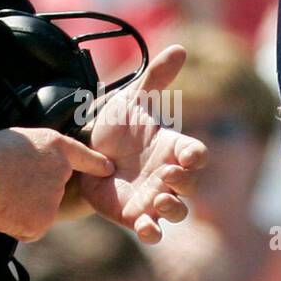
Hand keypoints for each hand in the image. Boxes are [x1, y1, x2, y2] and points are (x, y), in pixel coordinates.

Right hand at [0, 127, 112, 241]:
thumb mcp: (18, 140)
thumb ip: (35, 155)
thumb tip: (31, 171)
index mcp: (55, 147)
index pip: (83, 157)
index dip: (96, 163)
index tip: (108, 169)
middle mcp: (61, 173)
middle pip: (52, 190)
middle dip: (34, 192)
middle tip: (8, 184)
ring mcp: (53, 200)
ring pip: (40, 211)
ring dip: (23, 209)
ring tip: (0, 194)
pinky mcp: (42, 223)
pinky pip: (30, 229)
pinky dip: (16, 225)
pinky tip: (3, 210)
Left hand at [76, 44, 207, 244]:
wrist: (84, 152)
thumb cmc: (115, 127)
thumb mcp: (131, 101)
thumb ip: (155, 79)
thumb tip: (180, 48)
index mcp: (171, 148)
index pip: (196, 154)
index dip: (196, 155)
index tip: (190, 154)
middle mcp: (167, 175)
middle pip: (190, 186)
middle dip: (184, 183)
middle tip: (167, 174)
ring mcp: (153, 197)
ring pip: (176, 211)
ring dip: (173, 209)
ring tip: (157, 201)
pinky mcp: (134, 216)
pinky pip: (151, 230)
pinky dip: (152, 232)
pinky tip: (146, 228)